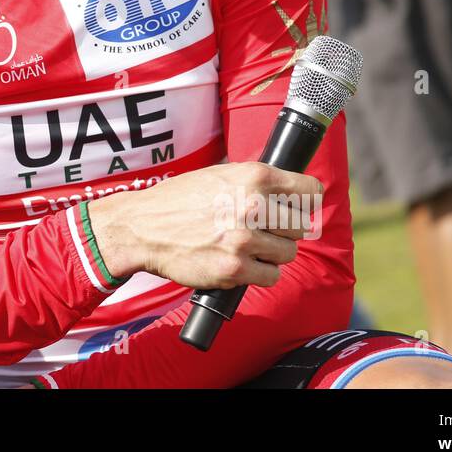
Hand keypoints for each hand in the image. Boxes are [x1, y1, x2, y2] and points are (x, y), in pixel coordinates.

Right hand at [88, 162, 322, 290]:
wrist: (141, 227)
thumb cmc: (178, 200)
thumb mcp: (218, 175)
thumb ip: (254, 182)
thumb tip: (290, 191)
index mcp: (253, 177)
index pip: (310, 190)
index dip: (307, 200)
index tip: (300, 206)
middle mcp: (253, 206)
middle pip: (301, 225)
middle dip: (285, 229)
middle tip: (265, 229)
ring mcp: (244, 240)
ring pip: (288, 253)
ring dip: (273, 253)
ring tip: (248, 246)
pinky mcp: (234, 269)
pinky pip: (271, 276)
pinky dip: (259, 273)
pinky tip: (241, 262)